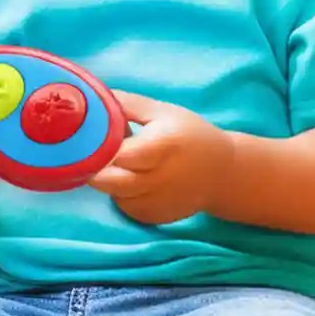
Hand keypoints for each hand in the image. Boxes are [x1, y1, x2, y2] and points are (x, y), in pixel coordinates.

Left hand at [89, 91, 233, 224]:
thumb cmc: (190, 135)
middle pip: (109, 181)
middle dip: (96, 168)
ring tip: (119, 166)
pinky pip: (126, 208)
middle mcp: (158, 179)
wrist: (222, 173)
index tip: (92, 139)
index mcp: (161, 146)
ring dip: (109, 182)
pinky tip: (132, 181)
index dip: (100, 147)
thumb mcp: (163, 112)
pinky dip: (122, 195)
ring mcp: (156, 202)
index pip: (118, 154)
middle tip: (95, 155)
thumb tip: (95, 98)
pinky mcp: (154, 217)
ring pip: (114, 195)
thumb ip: (128, 105)